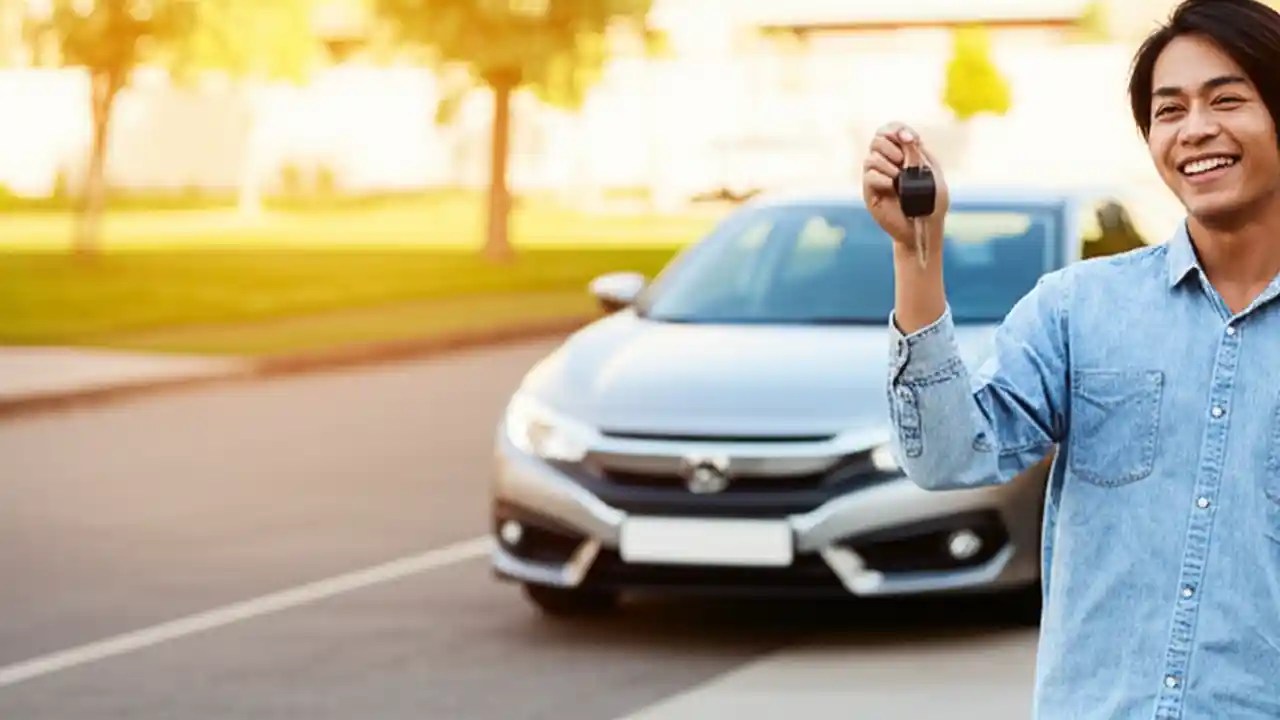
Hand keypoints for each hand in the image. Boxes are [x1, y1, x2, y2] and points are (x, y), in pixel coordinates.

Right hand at [861, 122, 949, 247]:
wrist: (923, 229)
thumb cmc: (932, 202)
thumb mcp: (931, 174)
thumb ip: (918, 155)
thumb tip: (906, 138)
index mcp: (904, 153)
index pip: (892, 129)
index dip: (897, 129)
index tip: (910, 139)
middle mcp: (888, 161)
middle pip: (878, 138)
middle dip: (890, 144)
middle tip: (902, 160)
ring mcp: (878, 176)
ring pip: (871, 157)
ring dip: (887, 163)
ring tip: (899, 177)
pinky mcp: (871, 191)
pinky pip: (869, 176)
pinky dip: (882, 177)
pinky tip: (892, 186)